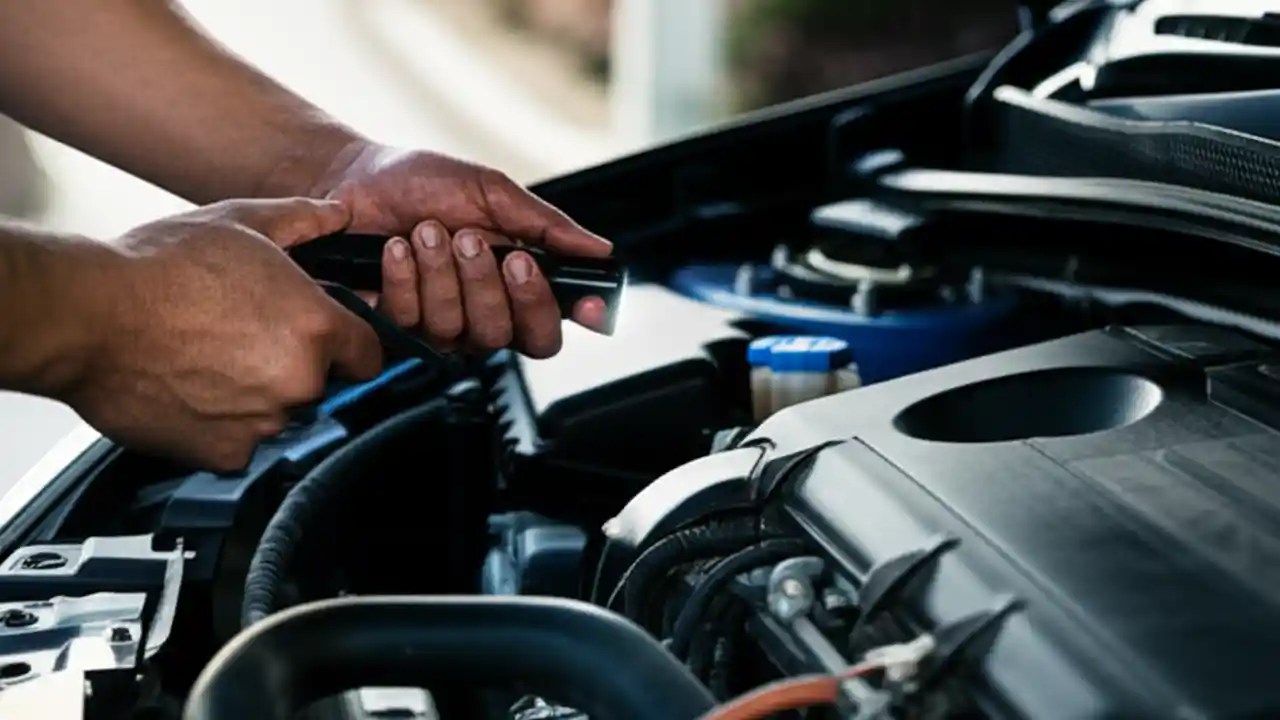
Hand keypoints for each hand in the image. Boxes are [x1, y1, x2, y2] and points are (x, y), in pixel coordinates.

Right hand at [63, 198, 381, 471]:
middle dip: (296, 368)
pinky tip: (193, 391)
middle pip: (323, 386)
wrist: (87, 317)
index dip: (350, 346)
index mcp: (318, 328)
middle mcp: (301, 381)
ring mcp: (264, 422)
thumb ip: (302, 220)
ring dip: (258, 398)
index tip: (326, 341)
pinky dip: (223, 427)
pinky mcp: (225, 454)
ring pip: (281, 416)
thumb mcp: (240, 223)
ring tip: (211, 362)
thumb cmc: (160, 266)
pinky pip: (241, 444)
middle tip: (247, 341)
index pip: (369, 355)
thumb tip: (339, 214)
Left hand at [310, 143, 611, 356]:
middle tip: (471, 240)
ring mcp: (436, 326)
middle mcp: (479, 315)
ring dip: (443, 273)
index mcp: (511, 287)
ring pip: (459, 329)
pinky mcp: (392, 329)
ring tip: (427, 231)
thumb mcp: (491, 192)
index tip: (588, 303)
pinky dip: (405, 276)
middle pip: (510, 334)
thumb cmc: (423, 183)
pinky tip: (396, 247)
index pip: (551, 325)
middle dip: (490, 284)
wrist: (354, 178)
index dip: (574, 319)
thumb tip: (600, 249)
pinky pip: (411, 320)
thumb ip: (544, 225)